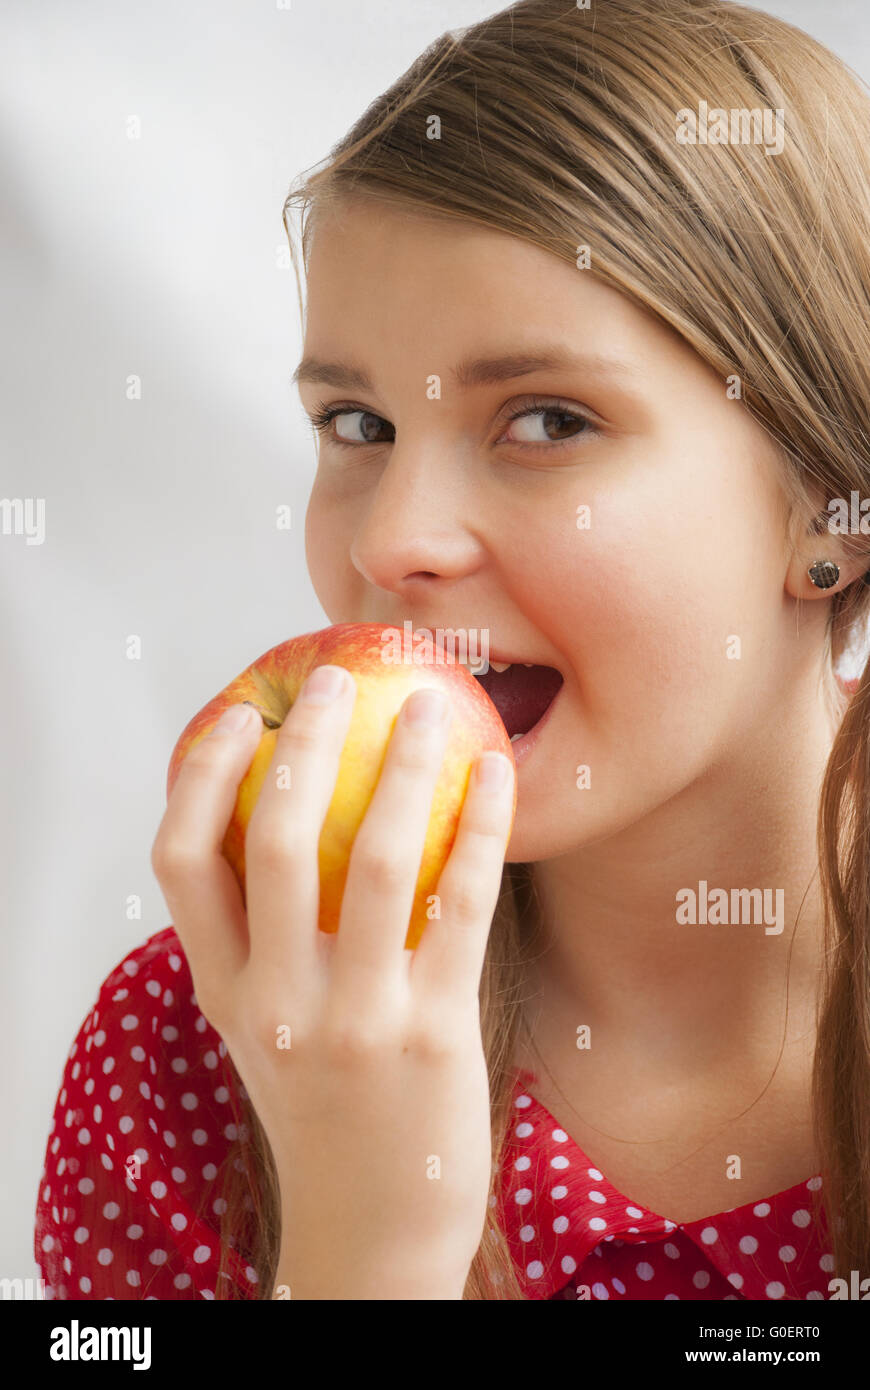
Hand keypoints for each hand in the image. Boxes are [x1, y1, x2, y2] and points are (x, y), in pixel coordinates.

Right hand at [150, 664, 514, 1298]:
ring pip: (372, 859)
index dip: (202, 776)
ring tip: (429, 706)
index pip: (180, 863)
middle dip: (304, 742)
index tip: (238, 717)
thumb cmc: (324, 1110)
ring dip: (403, 766)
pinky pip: (460, 906)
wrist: (375, 1230)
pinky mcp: (433, 1036)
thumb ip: (264, 944)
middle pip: (272, 839)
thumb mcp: (265, 1032)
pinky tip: (498, 777)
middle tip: (338, 680)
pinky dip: (480, 828)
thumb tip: (290, 821)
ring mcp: (353, 1021)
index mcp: (223, 994)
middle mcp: (274, 1004)